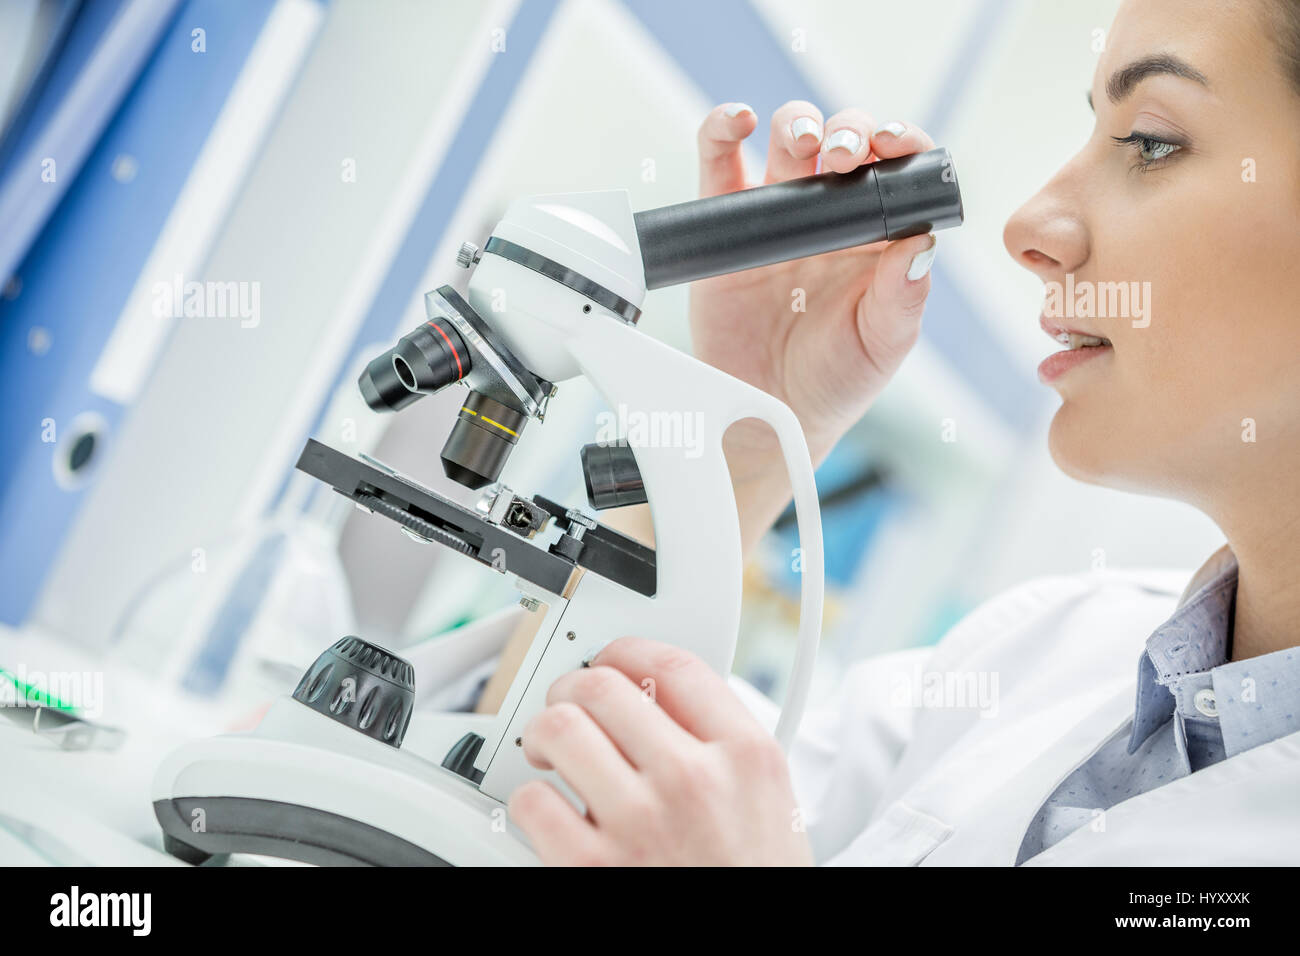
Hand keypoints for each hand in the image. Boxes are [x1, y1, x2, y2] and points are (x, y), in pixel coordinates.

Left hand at [507, 637, 812, 865]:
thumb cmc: (755, 879)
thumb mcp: (769, 801)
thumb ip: (723, 743)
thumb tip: (661, 697)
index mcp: (746, 755)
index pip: (674, 663)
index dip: (629, 649)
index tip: (613, 659)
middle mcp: (693, 780)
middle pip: (605, 685)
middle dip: (575, 689)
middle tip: (571, 708)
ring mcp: (641, 823)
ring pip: (561, 730)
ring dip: (545, 736)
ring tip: (552, 754)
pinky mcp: (593, 869)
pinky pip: (534, 803)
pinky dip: (532, 802)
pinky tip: (552, 811)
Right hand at [692, 102, 938, 548]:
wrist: (765, 413)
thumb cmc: (833, 381)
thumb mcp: (881, 347)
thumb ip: (901, 298)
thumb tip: (922, 245)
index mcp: (880, 234)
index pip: (900, 167)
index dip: (902, 142)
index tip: (895, 143)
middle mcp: (833, 215)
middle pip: (845, 141)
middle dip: (850, 132)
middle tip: (845, 156)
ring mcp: (779, 215)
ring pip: (789, 140)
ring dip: (798, 123)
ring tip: (803, 144)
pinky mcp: (726, 223)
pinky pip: (720, 163)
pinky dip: (723, 130)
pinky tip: (738, 122)